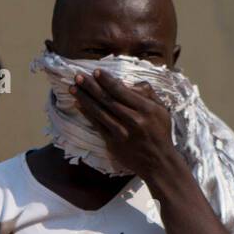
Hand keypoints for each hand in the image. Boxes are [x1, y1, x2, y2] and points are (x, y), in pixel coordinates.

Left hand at [69, 69, 183, 180]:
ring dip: (84, 99)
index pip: (121, 91)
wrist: (158, 161)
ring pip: (99, 112)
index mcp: (146, 109)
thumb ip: (146, 93)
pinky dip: (87, 114)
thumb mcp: (161, 109)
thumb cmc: (159, 132)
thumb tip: (127, 82)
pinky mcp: (113, 143)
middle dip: (90, 86)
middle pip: (107, 100)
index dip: (106, 80)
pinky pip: (97, 125)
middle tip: (77, 76)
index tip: (96, 71)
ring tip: (73, 88)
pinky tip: (79, 105)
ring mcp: (122, 133)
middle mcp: (134, 120)